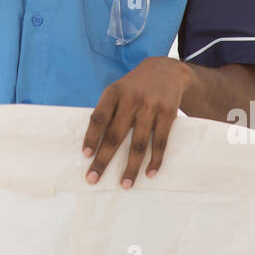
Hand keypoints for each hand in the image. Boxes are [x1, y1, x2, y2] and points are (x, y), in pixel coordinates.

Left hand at [82, 58, 189, 188]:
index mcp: (113, 93)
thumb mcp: (118, 89)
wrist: (167, 70)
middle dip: (103, 159)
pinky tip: (149, 173)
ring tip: (125, 184)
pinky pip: (160, 142)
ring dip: (131, 167)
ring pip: (138, 143)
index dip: (91, 137)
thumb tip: (94, 145)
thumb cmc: (134, 86)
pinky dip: (155, 160)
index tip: (86, 155)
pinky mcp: (168, 114)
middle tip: (93, 179)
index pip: (99, 118)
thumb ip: (107, 111)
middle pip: (115, 135)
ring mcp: (150, 107)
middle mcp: (131, 99)